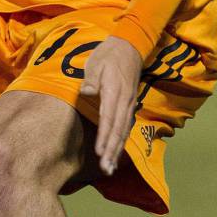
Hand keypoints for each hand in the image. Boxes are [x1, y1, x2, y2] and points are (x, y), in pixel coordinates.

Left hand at [79, 35, 142, 175]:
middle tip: (105, 169)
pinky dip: (122, 141)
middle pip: (118, 130)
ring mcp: (129, 104)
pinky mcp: (129, 105)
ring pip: (124, 131)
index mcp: (115, 92)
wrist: (130, 47)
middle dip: (111, 151)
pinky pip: (126, 127)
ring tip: (110, 168)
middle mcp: (124, 101)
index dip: (104, 137)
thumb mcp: (96, 63)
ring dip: (117, 150)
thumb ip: (92, 79)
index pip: (109, 119)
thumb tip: (86, 92)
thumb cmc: (108, 56)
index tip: (100, 153)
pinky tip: (117, 153)